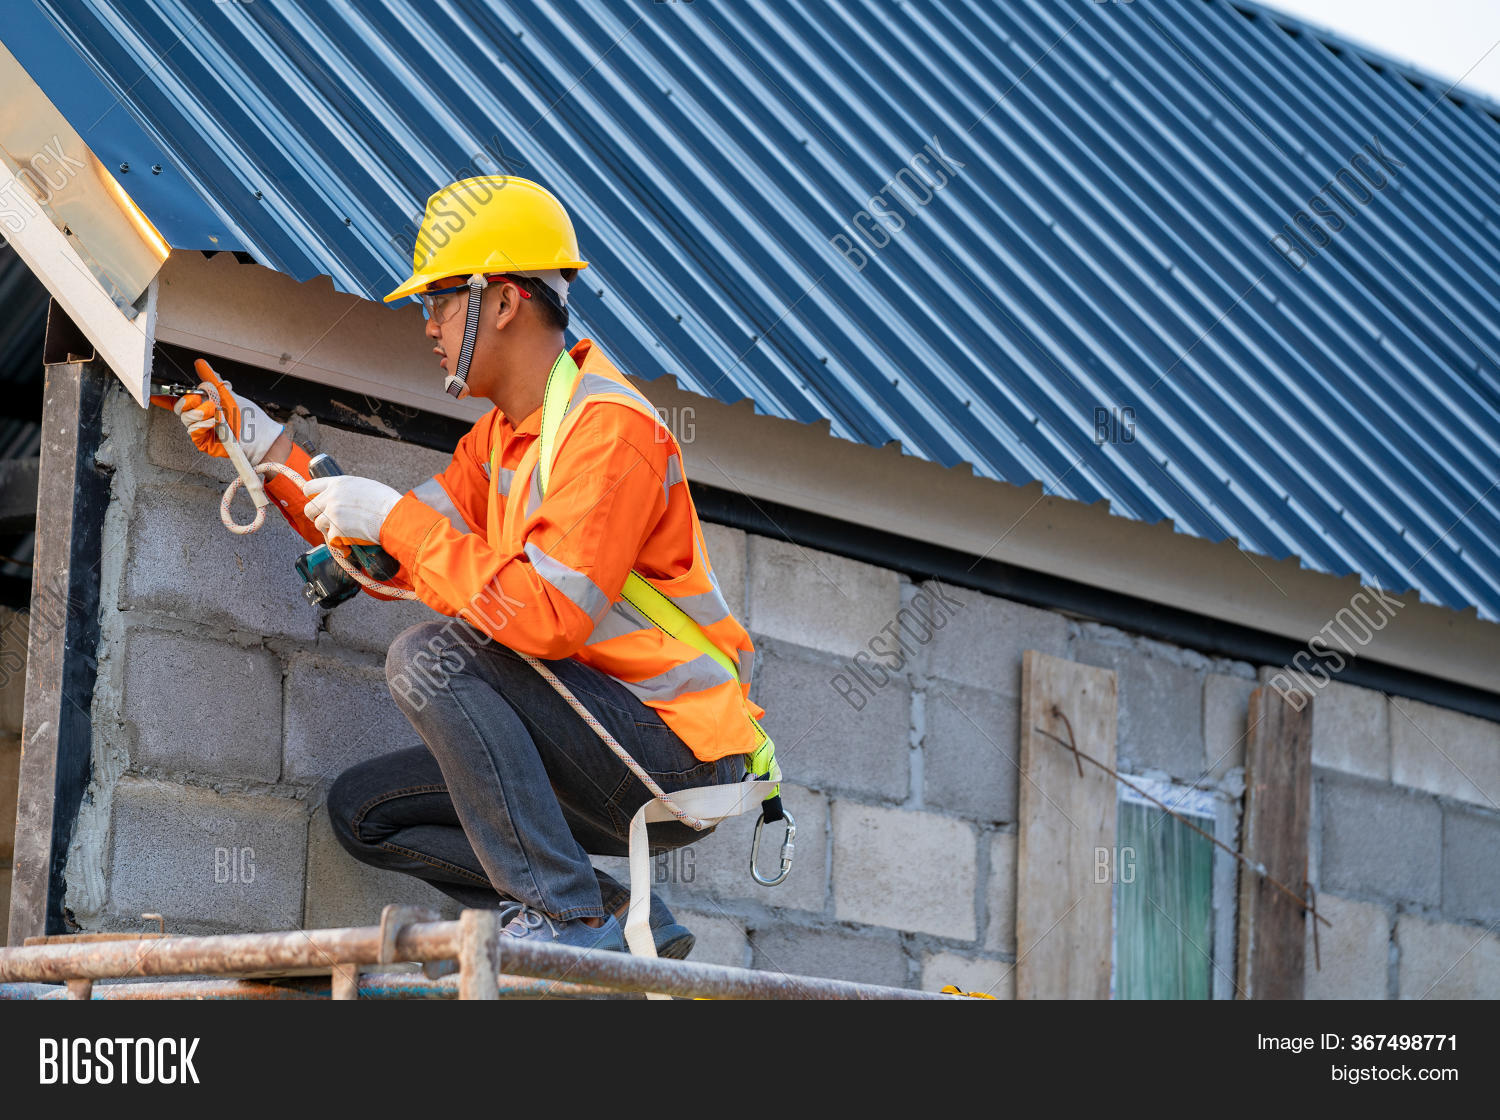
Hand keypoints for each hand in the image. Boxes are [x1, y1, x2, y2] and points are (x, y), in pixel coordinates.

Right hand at [149, 358, 283, 464]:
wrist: (258, 434)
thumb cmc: (246, 415)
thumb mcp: (227, 393)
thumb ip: (211, 379)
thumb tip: (199, 362)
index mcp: (202, 404)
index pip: (178, 400)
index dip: (164, 398)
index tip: (153, 395)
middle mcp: (198, 417)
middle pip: (179, 407)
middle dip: (191, 401)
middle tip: (209, 402)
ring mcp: (200, 431)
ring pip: (186, 418)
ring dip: (203, 413)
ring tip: (219, 415)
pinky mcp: (203, 443)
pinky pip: (193, 431)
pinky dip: (204, 424)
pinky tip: (215, 423)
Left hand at [301, 475, 401, 547]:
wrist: (394, 517)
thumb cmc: (386, 501)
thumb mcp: (363, 485)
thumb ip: (346, 490)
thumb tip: (339, 496)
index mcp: (338, 483)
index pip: (309, 487)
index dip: (311, 496)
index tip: (316, 502)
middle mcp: (331, 497)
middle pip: (309, 509)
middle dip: (316, 516)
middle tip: (327, 520)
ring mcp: (332, 514)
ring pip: (318, 524)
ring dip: (328, 529)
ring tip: (343, 530)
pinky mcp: (336, 530)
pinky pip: (330, 538)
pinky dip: (338, 541)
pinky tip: (349, 539)